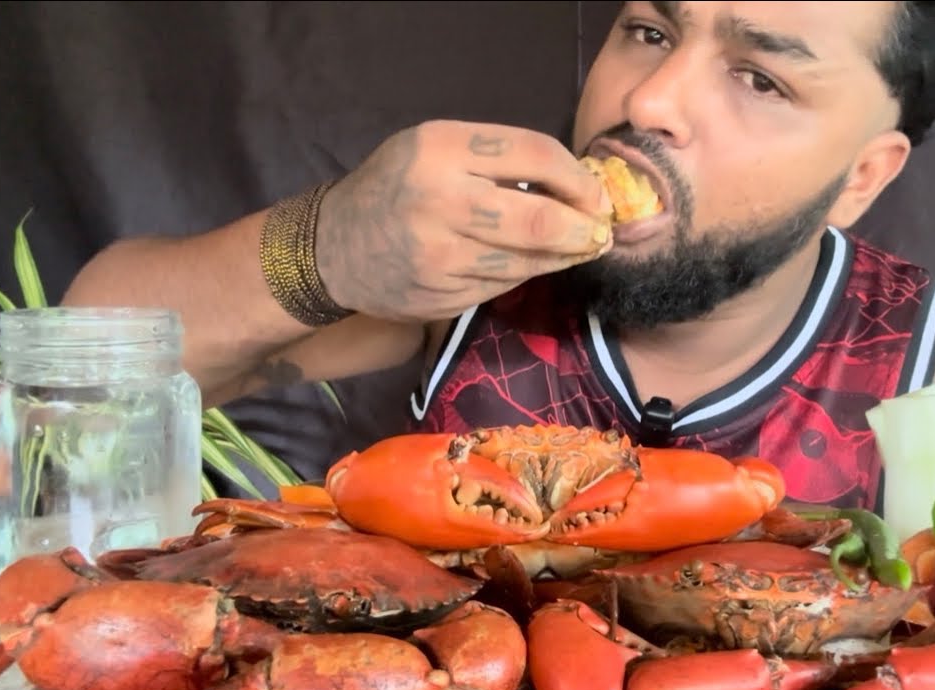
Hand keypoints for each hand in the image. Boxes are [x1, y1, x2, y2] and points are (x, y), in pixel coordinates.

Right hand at [313, 120, 613, 321]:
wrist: (332, 248)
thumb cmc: (395, 186)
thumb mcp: (433, 149)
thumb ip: (494, 158)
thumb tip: (573, 181)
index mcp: (440, 149)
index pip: (535, 154)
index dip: (578, 177)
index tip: (596, 192)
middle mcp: (439, 200)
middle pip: (539, 220)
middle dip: (584, 228)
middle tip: (602, 231)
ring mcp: (439, 255)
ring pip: (527, 260)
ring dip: (565, 256)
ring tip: (582, 248)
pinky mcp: (441, 296)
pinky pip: (504, 285)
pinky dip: (528, 274)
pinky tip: (534, 264)